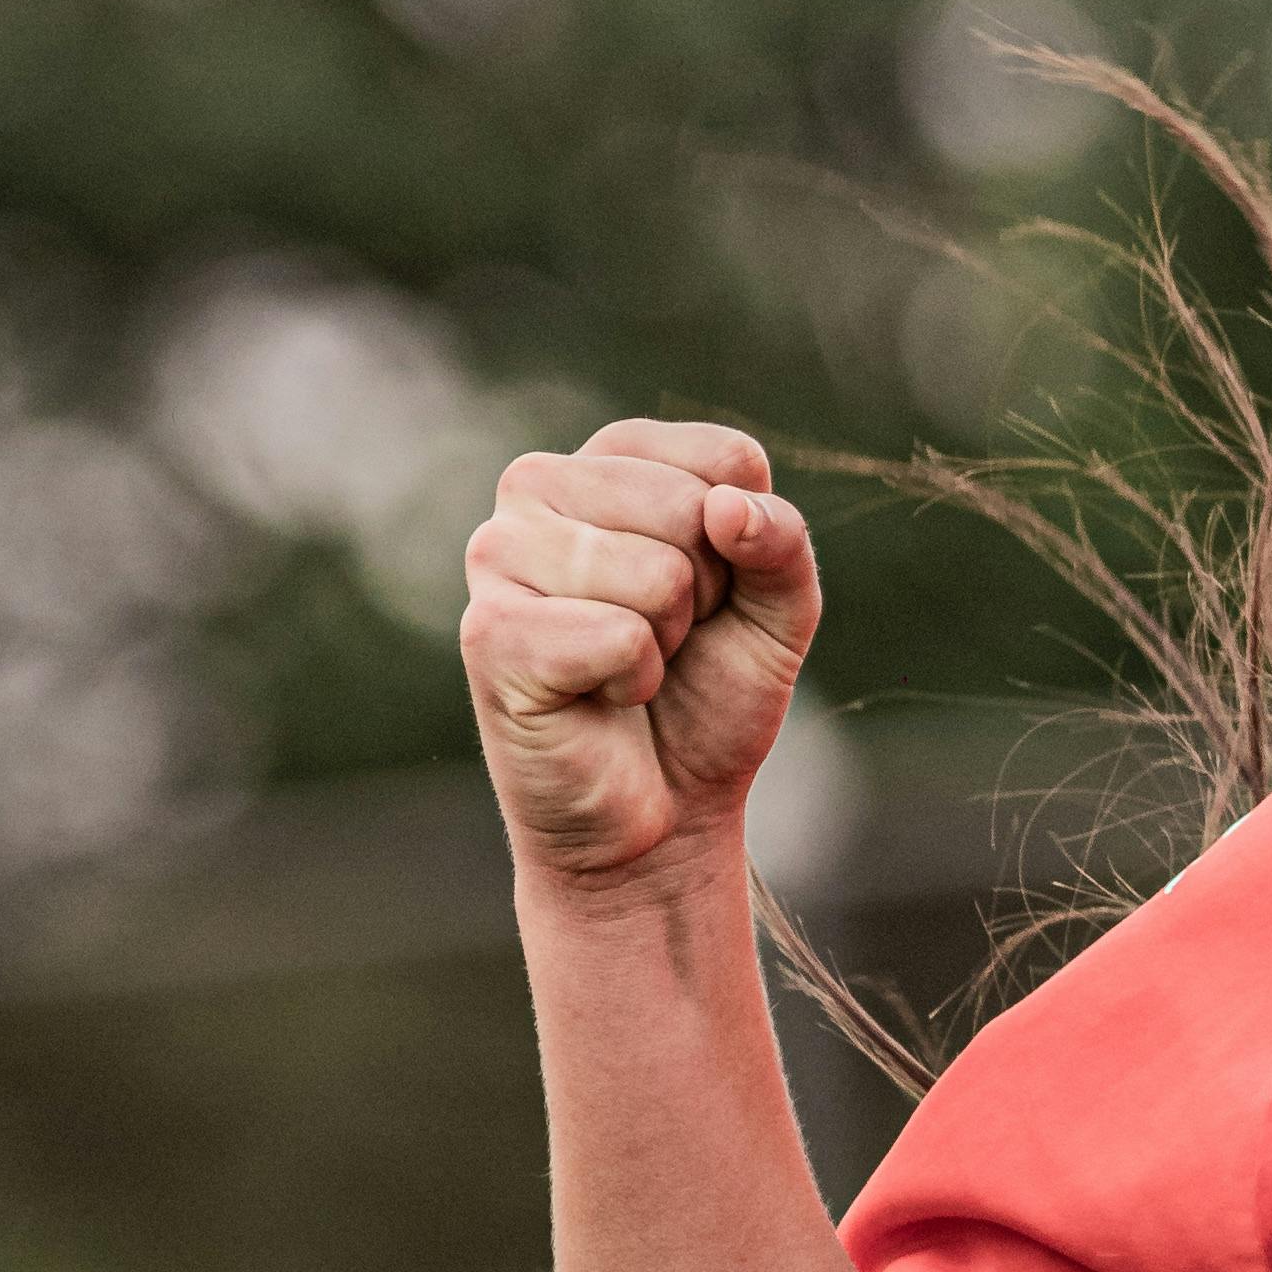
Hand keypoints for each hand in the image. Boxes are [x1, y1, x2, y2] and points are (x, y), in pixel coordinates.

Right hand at [462, 419, 820, 886]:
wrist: (661, 812)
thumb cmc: (707, 695)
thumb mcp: (778, 610)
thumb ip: (782, 541)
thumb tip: (726, 509)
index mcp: (611, 459)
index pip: (727, 459)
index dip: (746, 544)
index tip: (710, 594)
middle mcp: (539, 485)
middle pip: (692, 508)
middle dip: (707, 593)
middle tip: (665, 639)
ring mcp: (500, 552)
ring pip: (659, 573)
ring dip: (667, 640)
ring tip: (627, 665)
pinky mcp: (489, 630)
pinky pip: (619, 635)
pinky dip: (633, 680)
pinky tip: (597, 697)